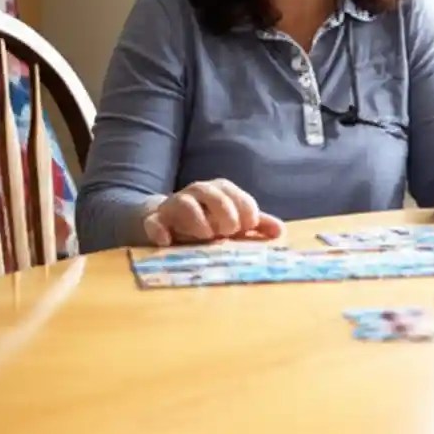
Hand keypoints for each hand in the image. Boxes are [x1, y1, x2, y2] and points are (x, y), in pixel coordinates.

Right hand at [142, 179, 285, 246]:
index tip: (248, 228)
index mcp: (219, 191)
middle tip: (229, 232)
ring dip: (196, 219)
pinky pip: (154, 221)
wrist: (166, 222)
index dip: (244, 209)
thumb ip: (255, 226)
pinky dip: (159, 230)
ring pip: (183, 203)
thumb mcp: (232, 223)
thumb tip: (279, 231)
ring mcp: (174, 205)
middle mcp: (196, 193)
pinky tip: (167, 241)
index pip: (234, 193)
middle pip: (210, 191)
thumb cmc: (207, 222)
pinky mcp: (154, 220)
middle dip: (223, 210)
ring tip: (206, 236)